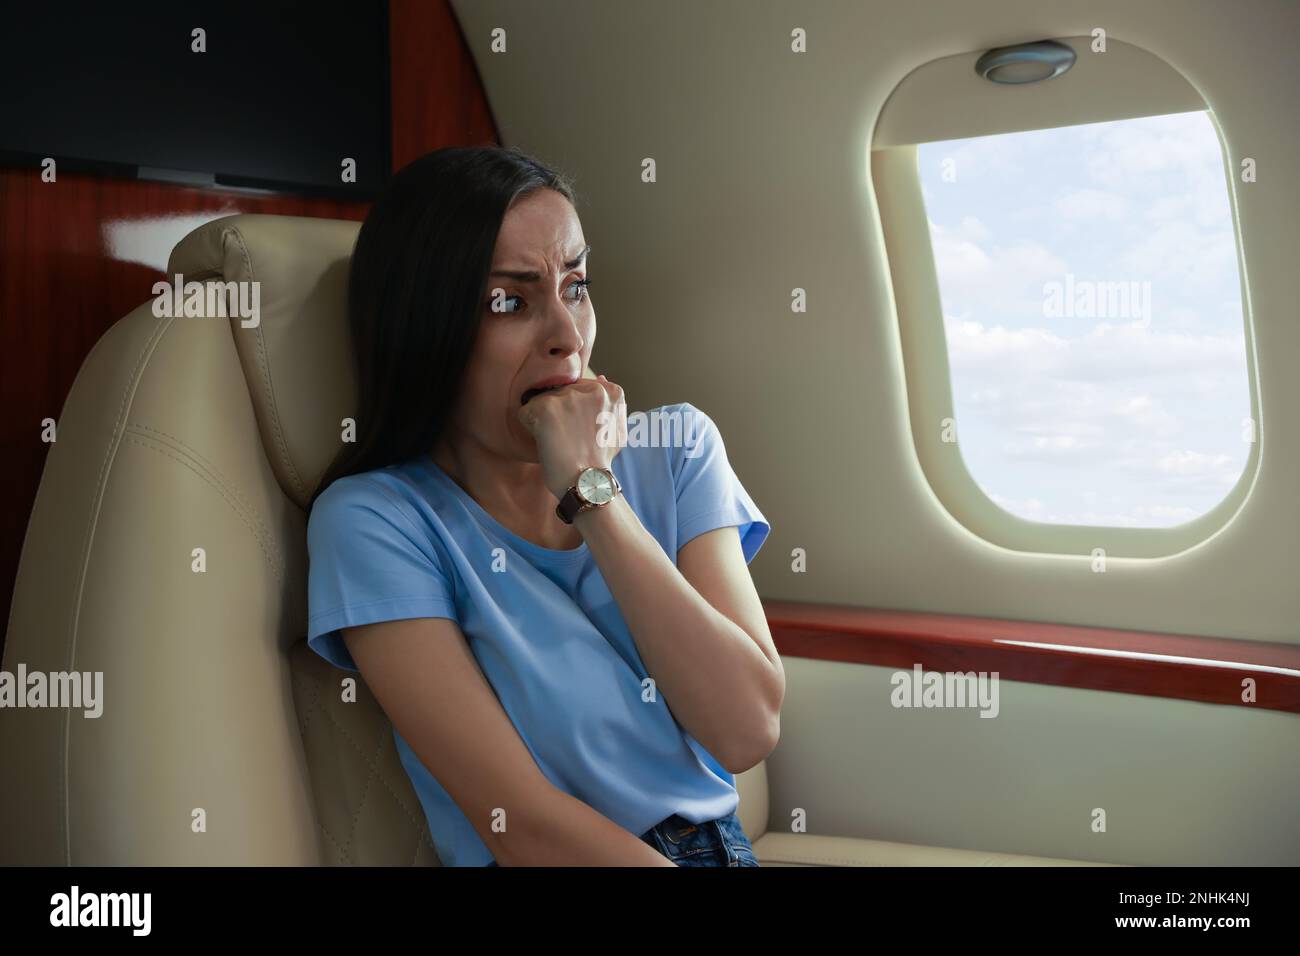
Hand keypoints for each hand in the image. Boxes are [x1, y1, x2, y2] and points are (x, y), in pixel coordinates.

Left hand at [517, 366, 627, 500]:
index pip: (579, 388)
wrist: (587, 483)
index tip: (578, 430)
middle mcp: (592, 388)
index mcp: (611, 392)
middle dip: (558, 412)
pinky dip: (529, 428)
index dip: (573, 410)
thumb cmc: (600, 461)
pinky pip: (525, 412)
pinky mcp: (547, 407)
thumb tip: (601, 377)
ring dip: (543, 420)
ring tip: (558, 441)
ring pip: (541, 401)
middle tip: (567, 438)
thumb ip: (610, 404)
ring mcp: (569, 397)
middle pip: (560, 393)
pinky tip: (545, 442)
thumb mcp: (617, 430)